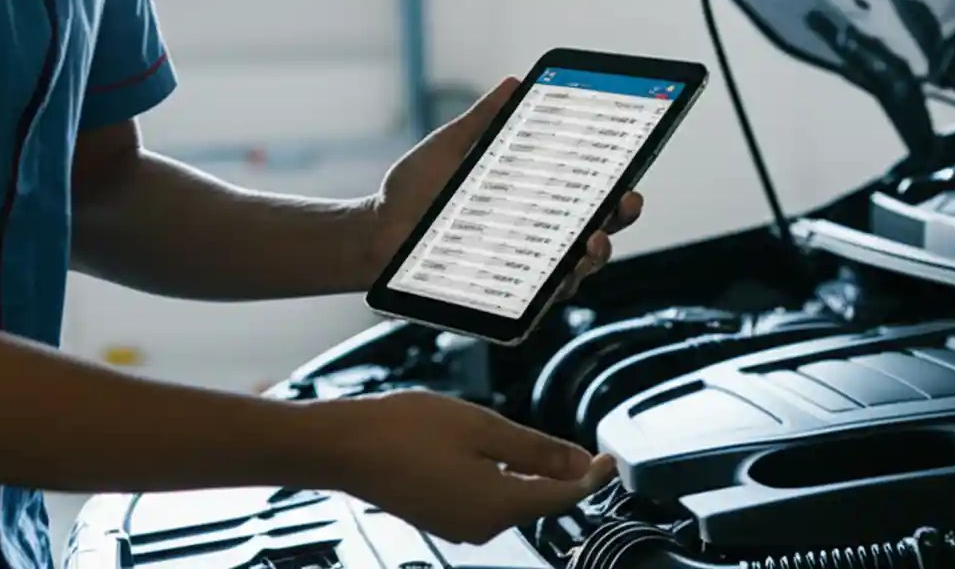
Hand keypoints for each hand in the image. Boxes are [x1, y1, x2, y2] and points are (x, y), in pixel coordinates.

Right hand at [322, 390, 616, 543]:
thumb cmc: (406, 430)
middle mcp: (482, 527)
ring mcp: (458, 526)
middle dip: (561, 475)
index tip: (610, 459)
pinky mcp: (440, 518)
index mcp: (498, 505)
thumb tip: (578, 464)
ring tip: (531, 445)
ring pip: (511, 500)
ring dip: (527, 475)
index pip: (564, 496)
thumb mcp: (483, 428)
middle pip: (539, 501)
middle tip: (581, 448)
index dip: (592, 476)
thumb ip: (537, 449)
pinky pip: (485, 500)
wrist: (344, 446)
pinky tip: (491, 454)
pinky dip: (498, 478)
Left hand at [368, 78, 643, 297]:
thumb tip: (515, 83)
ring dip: (594, 258)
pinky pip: (537, 304)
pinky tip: (558, 277)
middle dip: (619, 219)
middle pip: (594, 233)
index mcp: (532, 201)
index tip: (629, 170)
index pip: (585, 194)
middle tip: (626, 202)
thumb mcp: (450, 149)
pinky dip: (553, 292)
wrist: (373, 233)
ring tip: (593, 242)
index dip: (614, 185)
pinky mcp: (502, 303)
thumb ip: (483, 121)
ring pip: (574, 273)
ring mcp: (521, 274)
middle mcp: (534, 239)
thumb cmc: (412, 192)